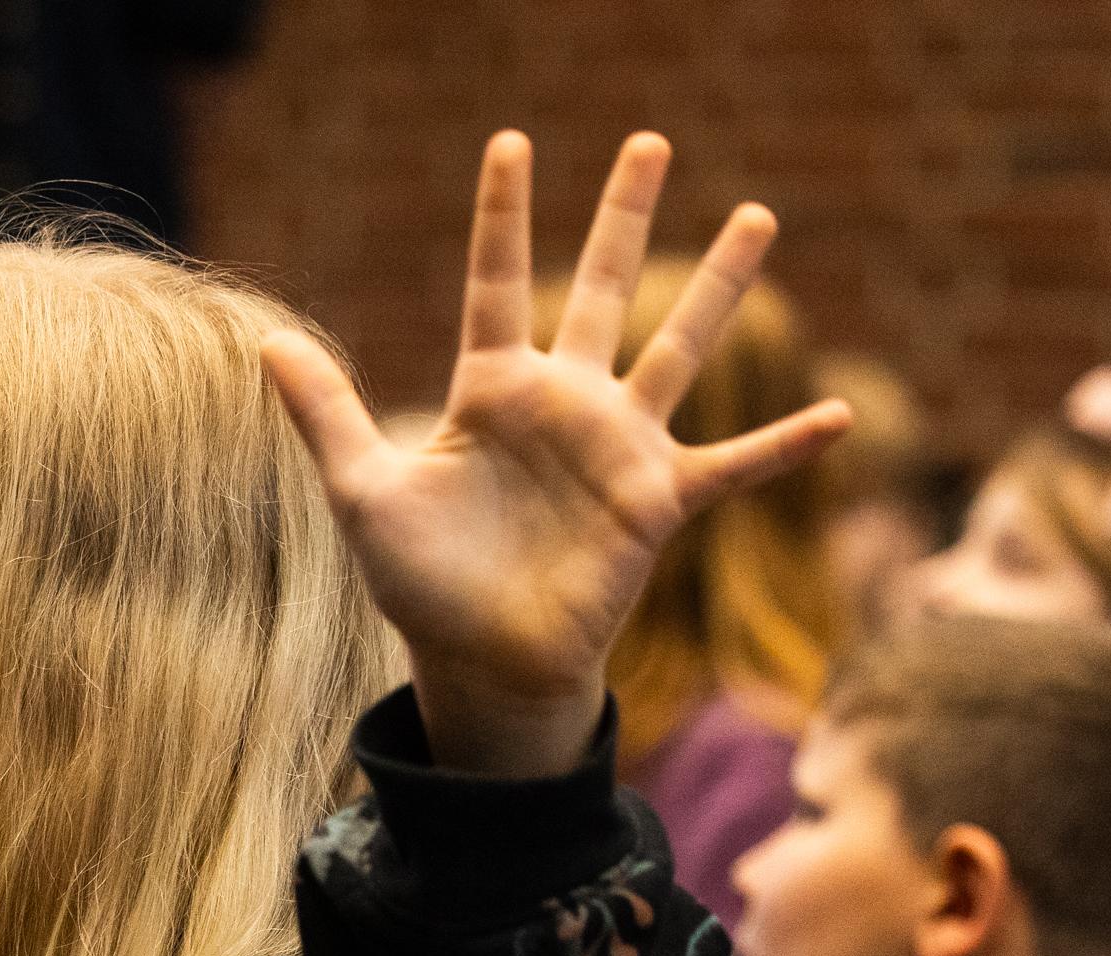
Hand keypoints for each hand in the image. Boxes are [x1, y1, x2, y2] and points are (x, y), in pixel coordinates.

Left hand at [261, 132, 850, 779]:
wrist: (478, 659)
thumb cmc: (421, 580)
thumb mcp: (362, 491)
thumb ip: (327, 414)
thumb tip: (266, 340)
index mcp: (493, 391)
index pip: (497, 283)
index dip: (502, 216)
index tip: (510, 143)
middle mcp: (565, 403)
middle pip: (600, 287)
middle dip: (623, 216)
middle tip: (649, 139)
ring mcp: (618, 447)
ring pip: (679, 346)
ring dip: (720, 285)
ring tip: (758, 214)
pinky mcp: (657, 500)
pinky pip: (735, 466)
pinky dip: (786, 445)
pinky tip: (843, 415)